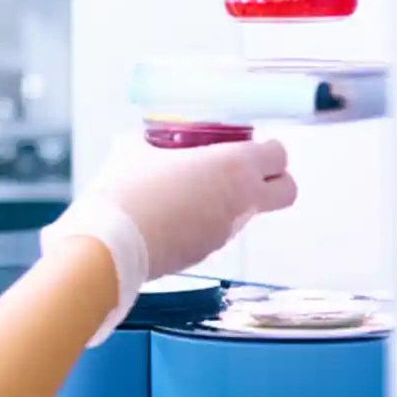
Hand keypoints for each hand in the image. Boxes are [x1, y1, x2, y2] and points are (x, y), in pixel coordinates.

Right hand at [40, 133, 296, 344]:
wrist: (109, 245)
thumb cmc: (126, 193)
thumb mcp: (134, 152)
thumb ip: (150, 144)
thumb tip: (143, 143)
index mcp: (232, 166)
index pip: (278, 155)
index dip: (266, 149)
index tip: (245, 145)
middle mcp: (240, 201)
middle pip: (287, 191)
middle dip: (272, 180)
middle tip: (241, 171)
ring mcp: (225, 233)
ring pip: (248, 213)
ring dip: (230, 202)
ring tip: (189, 192)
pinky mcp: (205, 254)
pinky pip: (218, 233)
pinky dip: (204, 224)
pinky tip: (171, 217)